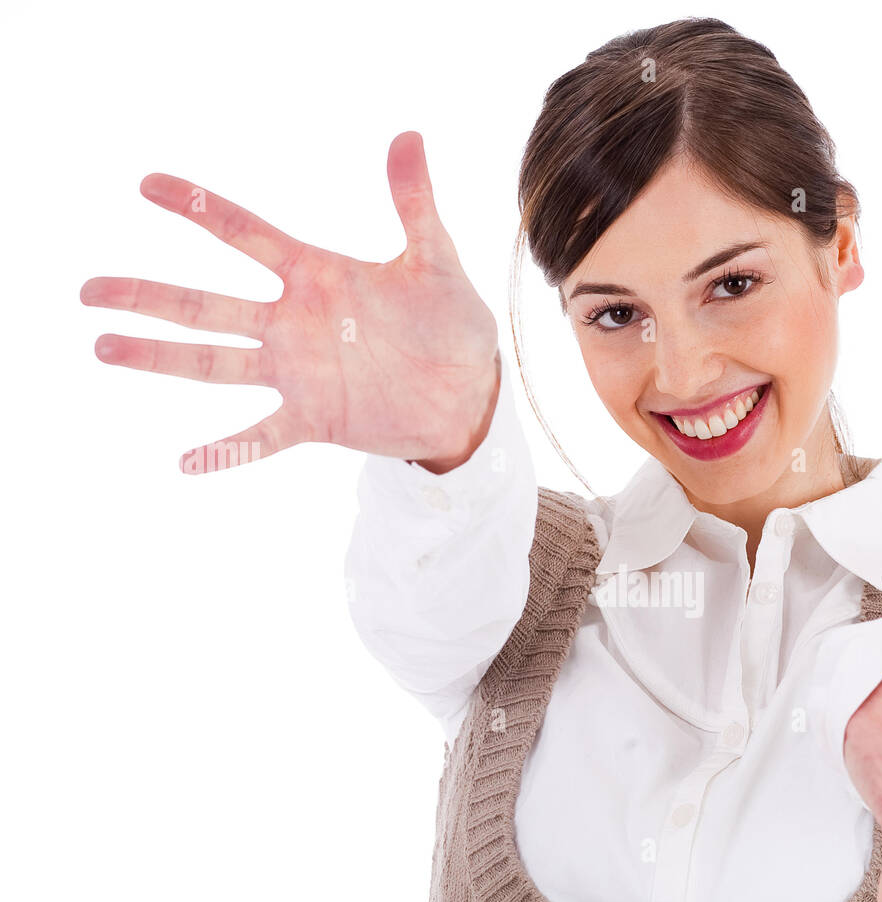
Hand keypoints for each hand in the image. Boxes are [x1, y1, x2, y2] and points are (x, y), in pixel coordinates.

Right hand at [81, 132, 499, 472]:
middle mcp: (294, 323)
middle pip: (207, 304)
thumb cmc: (454, 324)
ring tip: (105, 347)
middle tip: (90, 289)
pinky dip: (227, 450)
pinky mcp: (315, 419)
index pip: (246, 234)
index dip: (198, 209)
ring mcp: (298, 373)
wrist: (471, 394)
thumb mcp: (436, 263)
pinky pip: (261, 436)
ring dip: (161, 357)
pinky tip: (185, 463)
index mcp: (317, 276)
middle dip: (148, 296)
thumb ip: (415, 206)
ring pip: (215, 363)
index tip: (147, 185)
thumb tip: (409, 137)